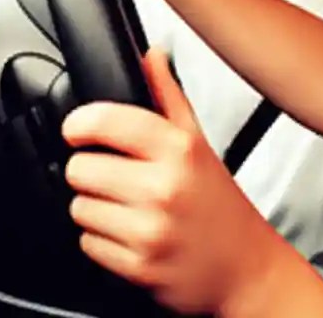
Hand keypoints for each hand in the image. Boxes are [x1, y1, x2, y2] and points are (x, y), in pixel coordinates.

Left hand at [62, 51, 282, 314]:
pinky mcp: (139, 267)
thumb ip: (168, 95)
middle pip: (80, 168)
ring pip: (79, 207)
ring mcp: (151, 229)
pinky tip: (129, 236)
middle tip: (115, 179)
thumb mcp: (199, 143)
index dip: (79, 123)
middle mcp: (164, 187)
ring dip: (94, 209)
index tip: (77, 130)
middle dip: (90, 173)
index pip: (106, 120)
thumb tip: (150, 54)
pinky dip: (101, 242)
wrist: (245, 268)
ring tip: (126, 210)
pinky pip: (88, 244)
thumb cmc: (220, 205)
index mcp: (179, 149)